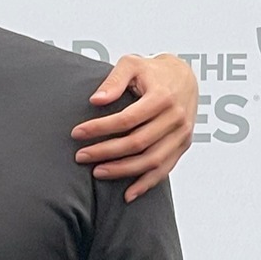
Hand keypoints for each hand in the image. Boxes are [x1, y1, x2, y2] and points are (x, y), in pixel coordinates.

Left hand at [71, 52, 195, 200]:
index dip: (100, 128)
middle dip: (106, 151)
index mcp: (163, 97)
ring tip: (96, 172)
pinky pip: (165, 169)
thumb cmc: (151, 71)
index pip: (127, 119)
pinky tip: (127, 194)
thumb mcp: (131, 64)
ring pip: (152, 160)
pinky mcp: (183, 145)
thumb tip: (96, 100)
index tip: (76, 133)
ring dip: (123, 170)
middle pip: (138, 142)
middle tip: (80, 156)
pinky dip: (146, 184)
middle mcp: (176, 117)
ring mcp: (182, 134)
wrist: (184, 76)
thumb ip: (114, 80)